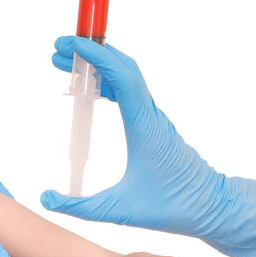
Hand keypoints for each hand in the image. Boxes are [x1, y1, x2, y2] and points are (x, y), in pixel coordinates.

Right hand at [42, 36, 255, 256]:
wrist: (210, 206)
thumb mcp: (120, 211)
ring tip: (65, 64)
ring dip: (98, 65)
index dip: (96, 56)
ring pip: (126, 76)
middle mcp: (150, 115)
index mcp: (144, 126)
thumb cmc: (172, 206)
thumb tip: (45, 198)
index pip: (121, 77)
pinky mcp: (153, 124)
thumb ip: (80, 207)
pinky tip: (90, 89)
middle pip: (122, 68)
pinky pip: (129, 91)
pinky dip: (107, 80)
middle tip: (58, 48)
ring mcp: (153, 117)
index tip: (71, 45)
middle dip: (90, 52)